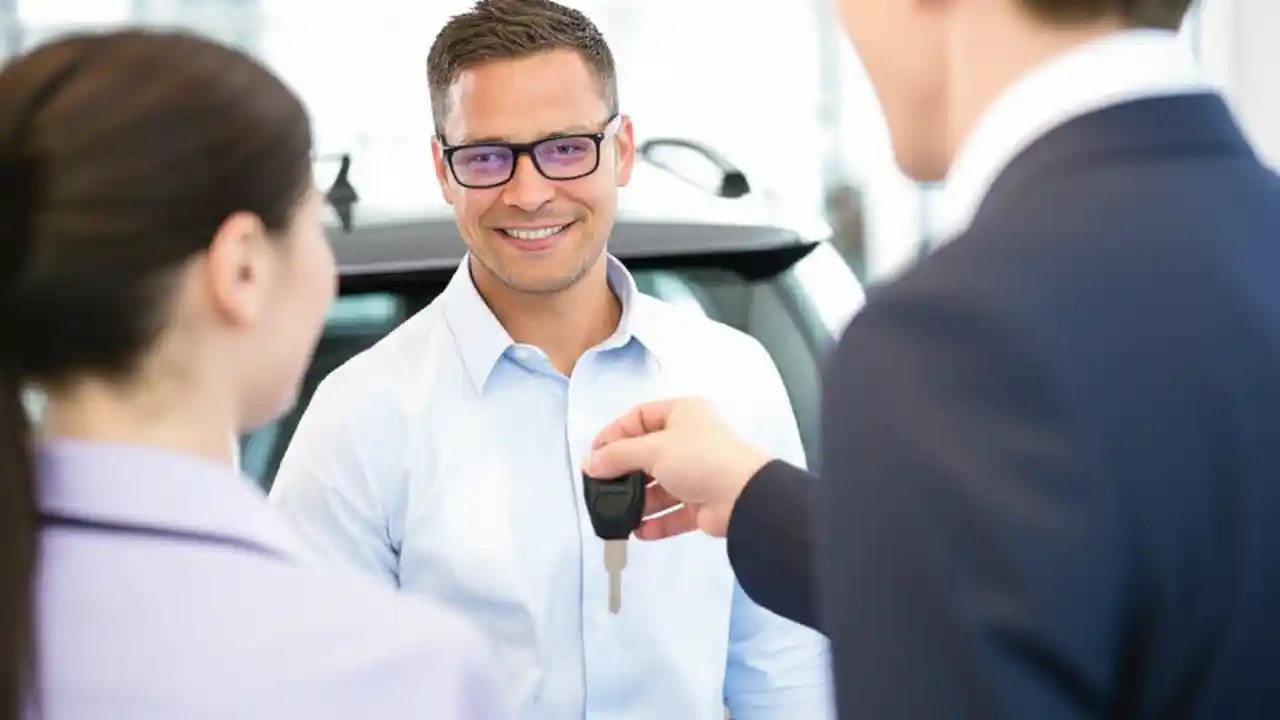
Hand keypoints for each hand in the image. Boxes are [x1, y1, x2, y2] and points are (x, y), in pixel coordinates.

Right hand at [583, 397, 771, 538]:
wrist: (744, 497)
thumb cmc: (700, 459)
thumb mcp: (652, 449)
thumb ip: (617, 456)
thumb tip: (590, 464)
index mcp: (683, 413)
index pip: (639, 417)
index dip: (614, 434)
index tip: (594, 455)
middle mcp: (691, 440)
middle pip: (647, 454)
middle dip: (624, 471)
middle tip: (600, 486)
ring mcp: (698, 473)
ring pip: (659, 486)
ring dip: (639, 500)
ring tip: (617, 512)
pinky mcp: (703, 503)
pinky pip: (673, 512)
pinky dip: (656, 522)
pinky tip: (639, 530)